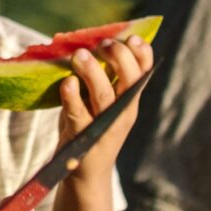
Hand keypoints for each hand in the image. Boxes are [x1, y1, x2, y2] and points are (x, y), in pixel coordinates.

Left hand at [56, 35, 153, 171]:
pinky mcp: (82, 136)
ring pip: (104, 95)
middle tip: (103, 44)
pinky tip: (67, 83)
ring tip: (80, 55)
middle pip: (129, 81)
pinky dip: (72, 97)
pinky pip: (78, 114)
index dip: (142, 54)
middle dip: (119, 58)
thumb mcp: (102, 103)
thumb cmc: (91, 127)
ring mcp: (104, 125)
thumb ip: (102, 77)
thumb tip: (89, 41)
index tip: (132, 37)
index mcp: (129, 100)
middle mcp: (122, 112)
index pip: (143, 73)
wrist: (84, 172)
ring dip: (93, 72)